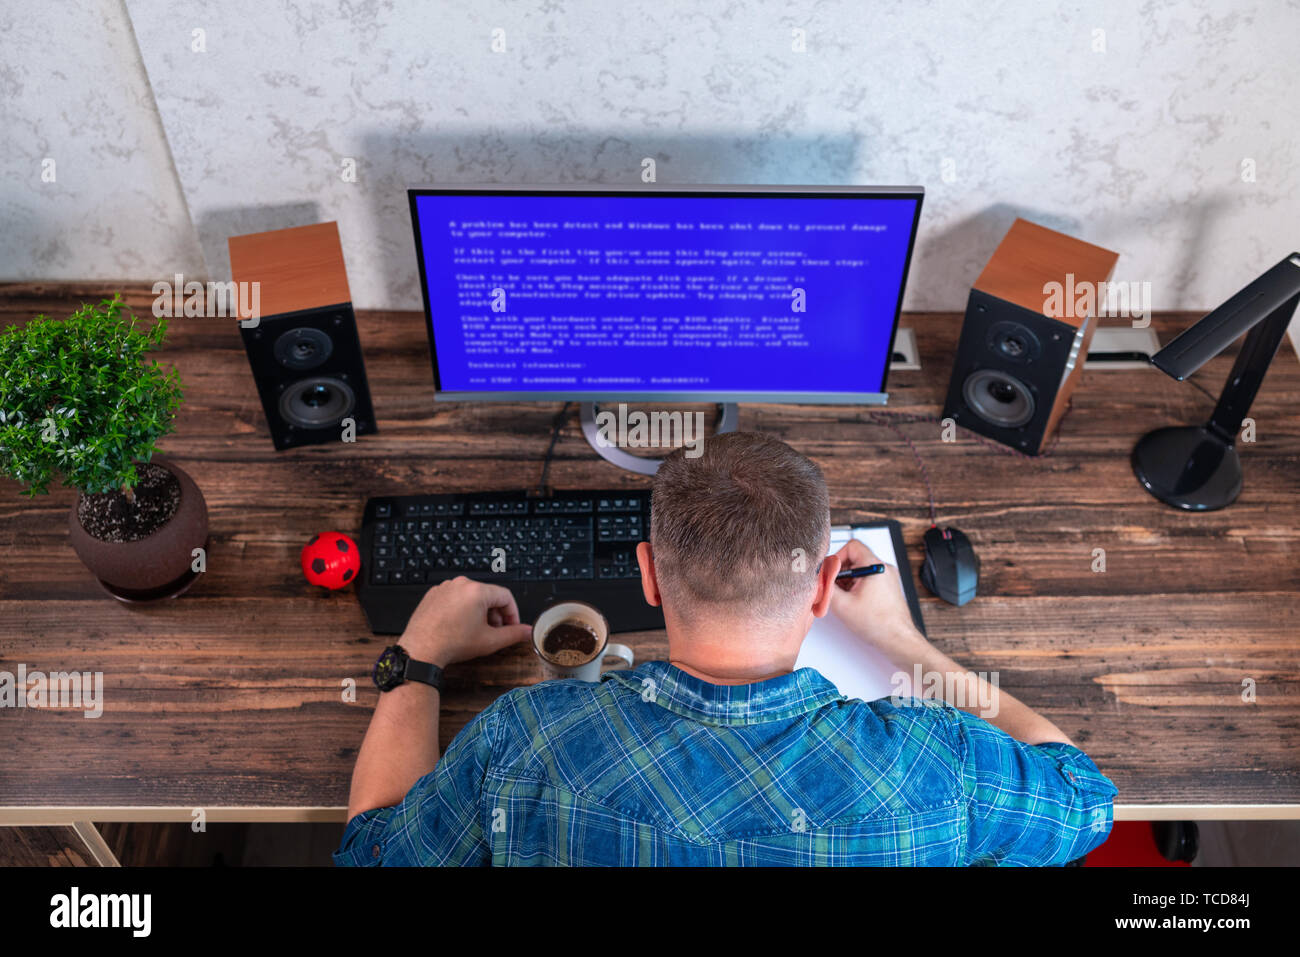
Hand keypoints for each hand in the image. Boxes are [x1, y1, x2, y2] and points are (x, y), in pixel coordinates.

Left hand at [398, 576, 532, 666]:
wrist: (421, 650)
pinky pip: (455, 598)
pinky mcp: (433, 594)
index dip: (512, 614)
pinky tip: (458, 626)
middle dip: (495, 614)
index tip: (511, 626)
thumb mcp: (490, 641)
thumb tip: (527, 631)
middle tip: (494, 632)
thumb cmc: (451, 643)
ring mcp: (445, 588)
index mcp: (477, 591)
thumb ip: (513, 634)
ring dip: (478, 612)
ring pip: (471, 596)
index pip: (506, 597)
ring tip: (475, 631)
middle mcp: (460, 584)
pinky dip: (461, 609)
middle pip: (488, 596)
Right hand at [828, 539, 926, 664]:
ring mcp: (887, 578)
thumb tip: (818, 580)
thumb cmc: (879, 625)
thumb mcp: (843, 605)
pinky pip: (867, 580)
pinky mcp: (887, 588)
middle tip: (833, 587)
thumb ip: (826, 588)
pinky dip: (856, 587)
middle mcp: (884, 569)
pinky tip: (853, 602)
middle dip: (840, 572)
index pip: (852, 546)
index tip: (830, 572)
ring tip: (844, 598)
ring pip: (860, 570)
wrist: (898, 640)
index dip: (837, 557)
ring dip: (847, 581)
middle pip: (855, 558)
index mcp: (875, 567)